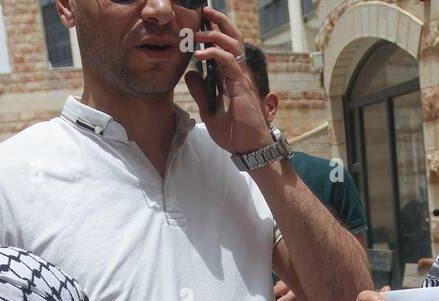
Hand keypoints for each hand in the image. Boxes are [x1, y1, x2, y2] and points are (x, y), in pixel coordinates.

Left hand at [183, 7, 272, 155]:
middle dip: (219, 22)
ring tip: (198, 32)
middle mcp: (238, 73)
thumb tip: (190, 74)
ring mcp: (241, 78)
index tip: (200, 22)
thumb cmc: (234, 132)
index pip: (224, 47)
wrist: (248, 148)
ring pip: (233, 44)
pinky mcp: (242, 86)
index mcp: (231, 77)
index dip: (214, 32)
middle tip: (204, 11)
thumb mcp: (209, 109)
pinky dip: (215, 54)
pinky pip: (229, 62)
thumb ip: (199, 91)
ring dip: (215, 34)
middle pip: (232, 38)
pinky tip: (199, 56)